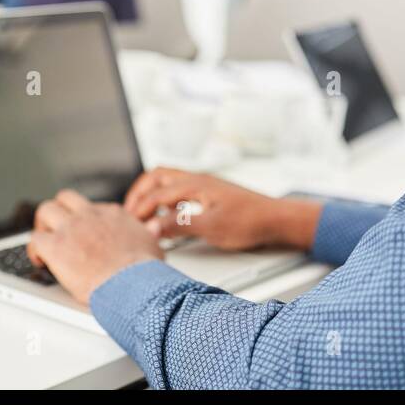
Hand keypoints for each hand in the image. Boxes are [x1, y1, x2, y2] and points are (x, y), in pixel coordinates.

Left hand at [26, 190, 162, 304]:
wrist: (132, 283)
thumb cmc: (143, 271)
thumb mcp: (152, 243)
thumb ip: (147, 233)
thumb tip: (152, 230)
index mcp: (112, 214)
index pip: (92, 207)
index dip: (85, 220)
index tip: (84, 233)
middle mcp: (90, 216)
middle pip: (65, 198)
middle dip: (59, 211)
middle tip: (57, 228)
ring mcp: (71, 228)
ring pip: (45, 210)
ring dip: (43, 226)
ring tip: (45, 242)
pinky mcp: (55, 246)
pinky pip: (35, 239)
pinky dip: (34, 250)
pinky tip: (40, 260)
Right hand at [123, 168, 322, 251]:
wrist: (276, 220)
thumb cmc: (249, 223)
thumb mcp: (211, 228)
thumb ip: (179, 226)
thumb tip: (151, 227)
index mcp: (195, 184)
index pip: (156, 194)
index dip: (139, 210)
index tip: (129, 226)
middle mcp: (197, 180)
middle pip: (156, 177)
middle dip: (139, 194)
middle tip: (128, 214)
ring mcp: (204, 185)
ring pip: (167, 180)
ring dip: (151, 193)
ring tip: (142, 213)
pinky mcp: (210, 193)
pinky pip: (179, 188)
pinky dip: (165, 198)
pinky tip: (167, 215)